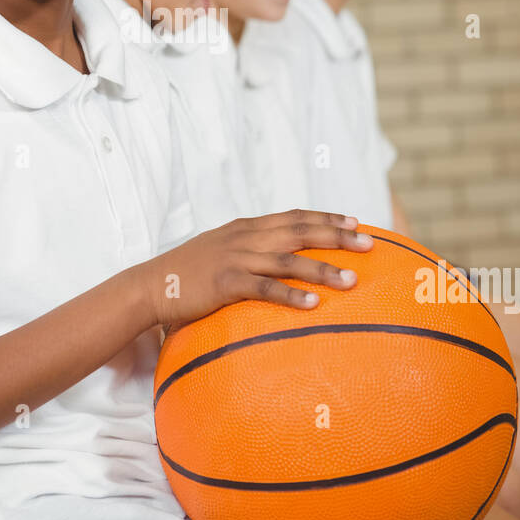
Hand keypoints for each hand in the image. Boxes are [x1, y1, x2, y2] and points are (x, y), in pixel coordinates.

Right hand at [139, 209, 373, 331]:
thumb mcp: (221, 250)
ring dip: (323, 269)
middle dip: (337, 236)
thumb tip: (280, 257)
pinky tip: (313, 303)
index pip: (294, 216)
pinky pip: (264, 287)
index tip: (355, 221)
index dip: (326, 217)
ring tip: (353, 280)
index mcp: (246, 227)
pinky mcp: (225, 282)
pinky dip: (291, 294)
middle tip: (369, 243)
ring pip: (289, 259)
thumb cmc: (187, 273)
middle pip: (299, 231)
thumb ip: (249, 248)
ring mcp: (235, 258)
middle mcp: (245, 237)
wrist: (150, 284)